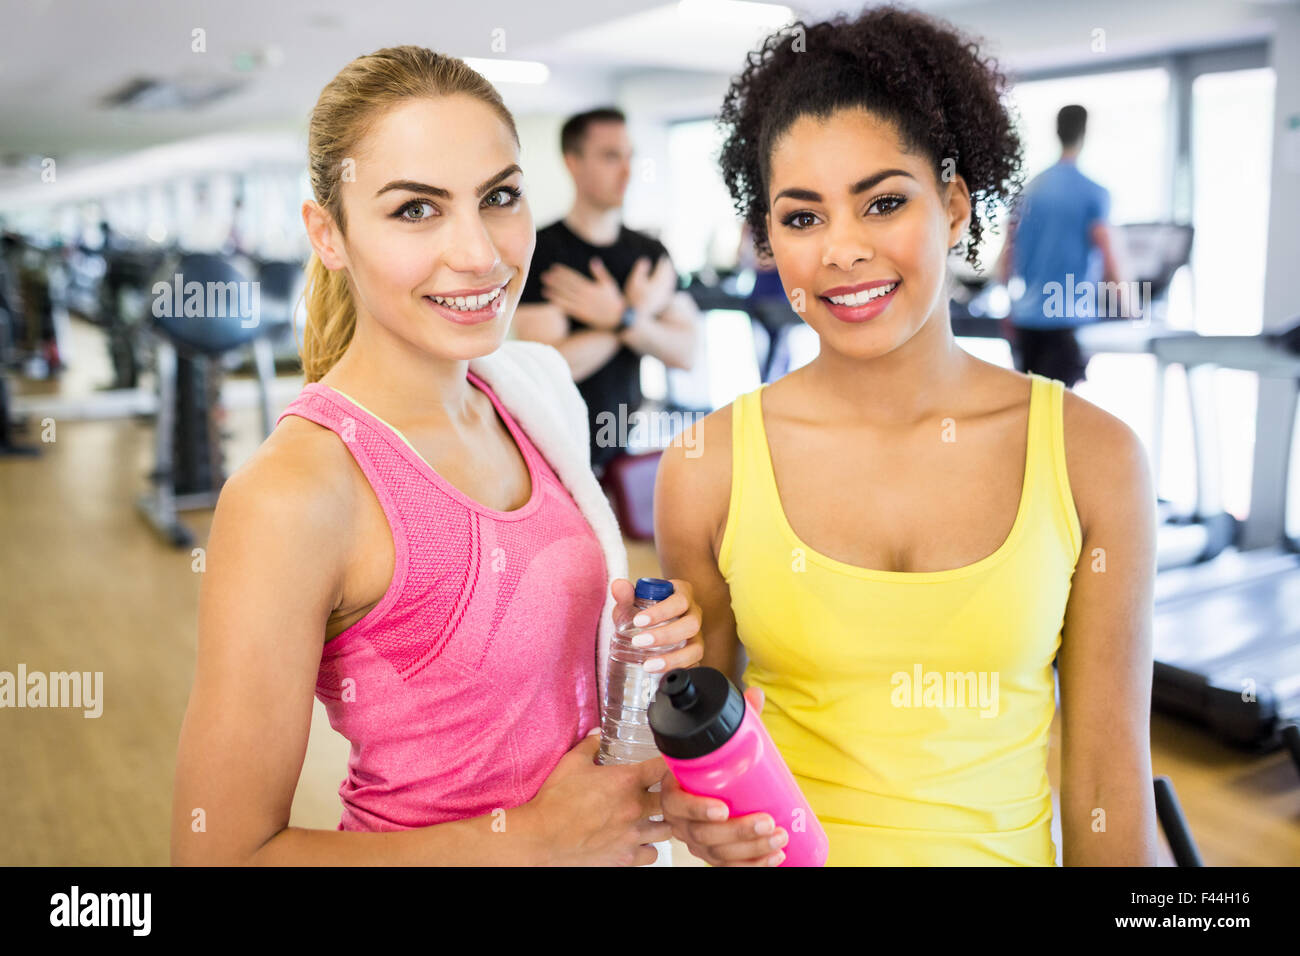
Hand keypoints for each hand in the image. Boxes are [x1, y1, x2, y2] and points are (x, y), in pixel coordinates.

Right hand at [524, 732, 670, 865]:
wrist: (542, 837)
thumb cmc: (555, 801)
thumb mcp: (571, 763)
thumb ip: (590, 745)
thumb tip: (597, 733)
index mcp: (626, 781)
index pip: (663, 767)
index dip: (670, 764)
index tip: (669, 765)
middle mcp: (635, 808)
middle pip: (672, 800)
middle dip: (669, 795)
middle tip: (661, 793)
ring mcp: (633, 835)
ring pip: (668, 829)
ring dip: (663, 822)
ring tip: (653, 818)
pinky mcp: (625, 857)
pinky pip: (652, 854)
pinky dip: (649, 847)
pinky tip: (640, 841)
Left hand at [540, 258, 624, 328]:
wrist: (617, 318)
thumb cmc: (613, 299)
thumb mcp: (608, 284)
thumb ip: (600, 272)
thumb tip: (594, 260)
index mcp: (590, 287)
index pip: (574, 277)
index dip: (563, 272)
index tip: (554, 268)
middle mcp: (585, 296)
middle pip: (567, 286)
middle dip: (556, 280)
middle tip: (545, 275)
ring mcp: (582, 305)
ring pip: (565, 296)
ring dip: (554, 291)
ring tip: (544, 286)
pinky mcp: (581, 314)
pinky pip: (568, 307)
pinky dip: (559, 303)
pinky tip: (550, 299)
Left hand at [610, 577, 703, 673]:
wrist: (652, 626)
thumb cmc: (643, 611)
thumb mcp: (632, 602)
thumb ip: (625, 595)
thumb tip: (617, 586)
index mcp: (682, 595)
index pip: (679, 600)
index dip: (661, 611)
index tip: (638, 621)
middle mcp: (694, 615)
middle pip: (691, 624)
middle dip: (665, 635)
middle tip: (639, 642)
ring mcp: (697, 637)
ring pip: (696, 648)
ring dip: (673, 659)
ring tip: (648, 665)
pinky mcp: (694, 656)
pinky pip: (694, 666)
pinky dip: (679, 672)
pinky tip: (662, 677)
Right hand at [623, 255, 676, 317]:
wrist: (636, 315)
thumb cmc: (634, 297)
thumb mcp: (634, 280)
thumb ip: (641, 269)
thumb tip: (646, 260)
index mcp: (659, 281)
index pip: (664, 268)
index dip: (663, 262)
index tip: (663, 256)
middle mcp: (664, 289)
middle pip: (669, 275)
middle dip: (668, 268)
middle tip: (667, 262)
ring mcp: (664, 296)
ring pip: (670, 283)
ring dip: (670, 276)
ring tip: (668, 271)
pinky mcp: (662, 302)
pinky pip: (668, 289)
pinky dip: (668, 283)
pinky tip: (665, 284)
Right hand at [660, 686, 787, 865]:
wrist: (707, 791)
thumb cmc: (712, 768)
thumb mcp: (722, 744)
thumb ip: (737, 720)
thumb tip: (754, 694)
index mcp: (673, 790)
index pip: (677, 804)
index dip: (698, 809)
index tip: (723, 809)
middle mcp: (679, 820)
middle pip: (702, 834)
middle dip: (738, 832)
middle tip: (768, 822)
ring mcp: (695, 840)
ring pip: (717, 854)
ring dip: (750, 850)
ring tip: (778, 839)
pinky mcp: (711, 855)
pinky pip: (727, 867)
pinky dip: (751, 867)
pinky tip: (773, 860)